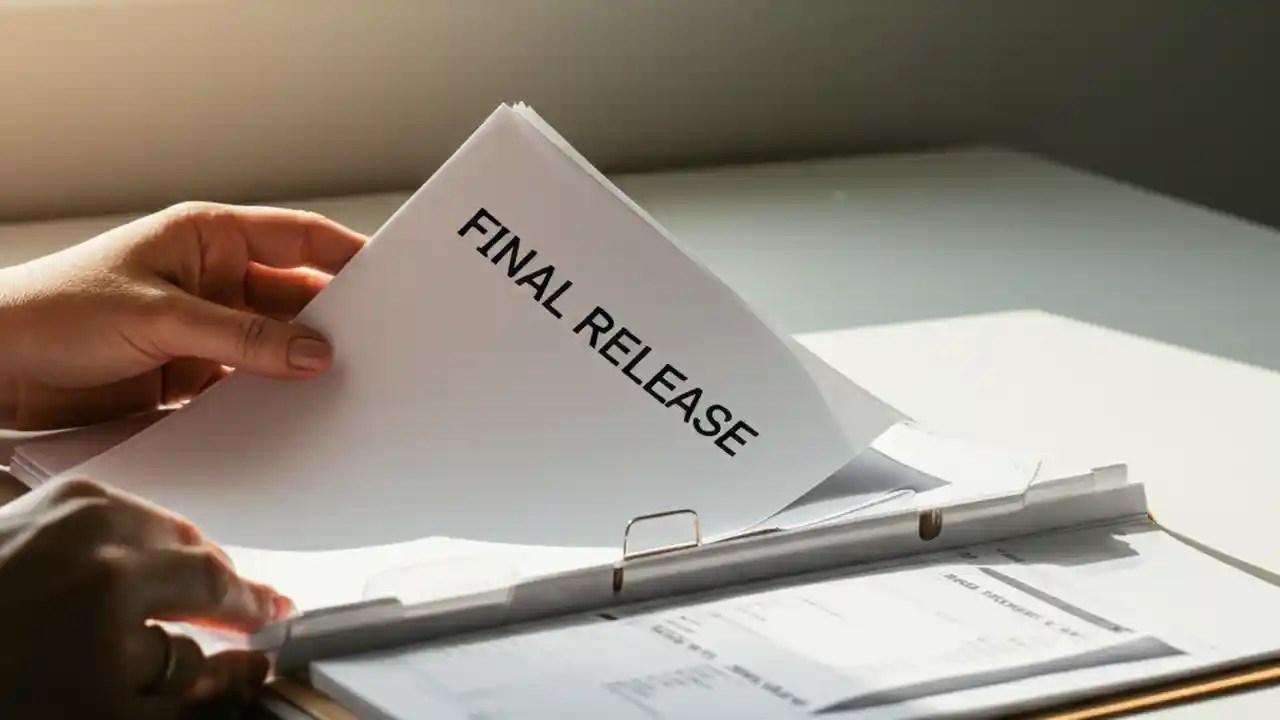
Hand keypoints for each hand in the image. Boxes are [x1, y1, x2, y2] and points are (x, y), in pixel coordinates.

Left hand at [0, 202, 366, 429]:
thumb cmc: (54, 312)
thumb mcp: (159, 317)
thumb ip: (243, 338)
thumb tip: (316, 353)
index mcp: (207, 238)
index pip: (297, 238)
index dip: (348, 255)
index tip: (392, 279)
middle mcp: (212, 279)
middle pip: (294, 297)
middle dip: (333, 320)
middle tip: (378, 346)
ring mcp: (203, 327)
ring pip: (274, 344)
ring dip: (301, 364)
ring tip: (346, 386)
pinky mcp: (189, 373)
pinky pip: (247, 382)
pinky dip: (271, 397)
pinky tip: (296, 414)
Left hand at [0, 477, 289, 717]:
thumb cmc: (7, 689)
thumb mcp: (106, 716)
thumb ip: (197, 693)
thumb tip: (252, 666)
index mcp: (116, 581)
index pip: (219, 589)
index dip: (253, 610)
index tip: (274, 621)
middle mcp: (93, 529)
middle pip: (194, 551)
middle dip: (217, 590)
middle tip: (240, 613)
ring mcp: (63, 508)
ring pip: (157, 525)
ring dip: (176, 562)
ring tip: (180, 598)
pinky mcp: (39, 500)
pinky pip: (114, 510)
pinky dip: (132, 539)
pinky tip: (126, 571)